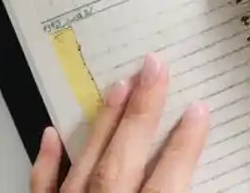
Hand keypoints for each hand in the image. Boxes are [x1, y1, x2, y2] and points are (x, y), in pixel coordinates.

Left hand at [30, 55, 207, 192]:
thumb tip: (207, 181)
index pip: (167, 180)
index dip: (184, 145)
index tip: (198, 110)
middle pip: (122, 160)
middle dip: (141, 112)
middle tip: (155, 68)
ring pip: (86, 165)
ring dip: (103, 125)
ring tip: (120, 86)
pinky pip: (42, 189)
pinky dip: (47, 162)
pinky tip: (51, 135)